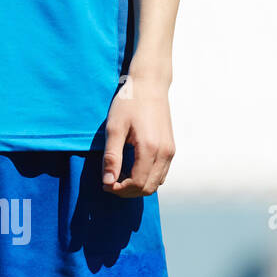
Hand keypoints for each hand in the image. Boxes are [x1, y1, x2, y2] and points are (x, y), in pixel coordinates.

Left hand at [102, 74, 174, 196]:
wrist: (150, 85)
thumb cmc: (129, 103)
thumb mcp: (114, 128)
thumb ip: (112, 157)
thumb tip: (108, 182)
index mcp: (150, 148)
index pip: (137, 184)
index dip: (119, 190)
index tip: (105, 184)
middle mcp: (165, 152)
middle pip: (148, 188)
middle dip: (128, 191)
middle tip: (110, 183)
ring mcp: (170, 151)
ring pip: (156, 183)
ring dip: (137, 186)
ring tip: (119, 176)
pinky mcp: (170, 148)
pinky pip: (161, 173)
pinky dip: (147, 178)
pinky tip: (132, 169)